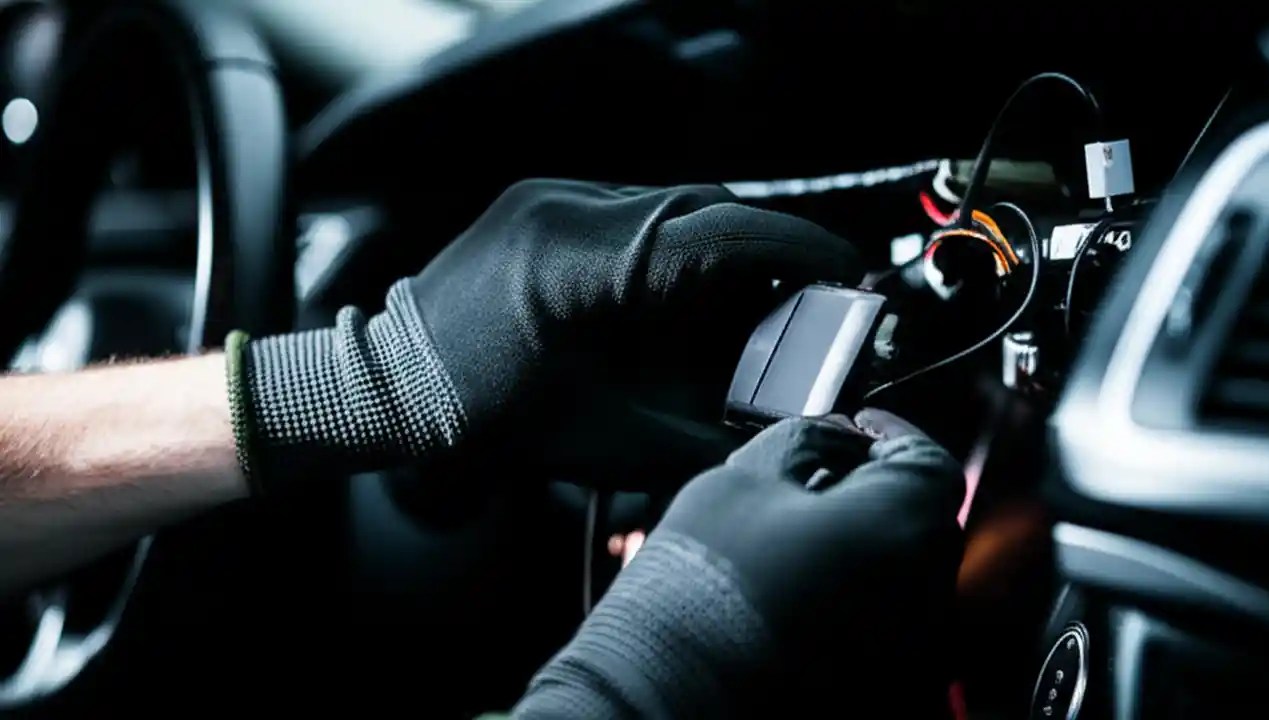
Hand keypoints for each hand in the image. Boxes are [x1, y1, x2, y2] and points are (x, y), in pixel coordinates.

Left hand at [232, 179, 860, 490]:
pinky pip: (627, 208)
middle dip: (760, 253)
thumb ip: (698, 430)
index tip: (842, 271)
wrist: (386, 389)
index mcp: (581, 258)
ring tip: (740, 304)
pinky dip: (668, 244)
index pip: (716, 231)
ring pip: (667, 204)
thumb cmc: (481, 418)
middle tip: (800, 300)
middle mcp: (564, 205)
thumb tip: (776, 419)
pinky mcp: (536, 200)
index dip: (793, 251)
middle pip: (700, 208)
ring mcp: (546, 194)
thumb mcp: (601, 439)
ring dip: (713, 248)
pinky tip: (676, 291)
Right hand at [516, 410, 964, 717]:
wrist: (670, 686)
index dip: (886, 432)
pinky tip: (797, 588)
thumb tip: (830, 437)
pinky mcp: (883, 682)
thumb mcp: (746, 478)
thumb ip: (805, 440)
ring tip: (793, 535)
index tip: (856, 425)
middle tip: (818, 472)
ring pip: (902, 572)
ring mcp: (909, 647)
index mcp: (903, 526)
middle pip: (920, 518)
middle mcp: (925, 593)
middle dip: (874, 487)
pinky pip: (885, 622)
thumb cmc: (704, 587)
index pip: (926, 458)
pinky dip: (855, 594)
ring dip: (865, 542)